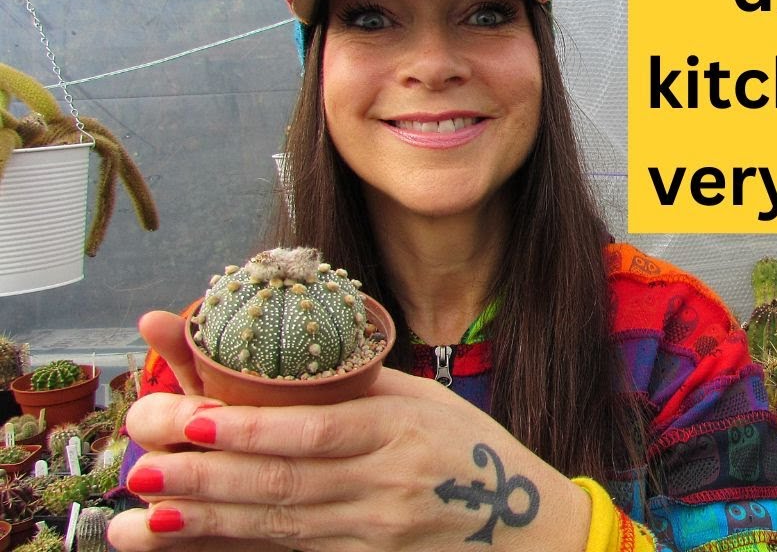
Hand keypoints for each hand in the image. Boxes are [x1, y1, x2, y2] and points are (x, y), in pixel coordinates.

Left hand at [108, 315, 590, 551]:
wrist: (523, 528)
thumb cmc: (471, 450)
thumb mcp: (426, 400)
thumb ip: (359, 384)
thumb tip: (281, 356)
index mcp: (401, 429)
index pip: (315, 430)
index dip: (250, 428)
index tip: (191, 416)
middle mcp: (386, 484)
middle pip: (283, 481)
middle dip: (204, 472)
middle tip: (140, 461)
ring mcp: (375, 531)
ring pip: (277, 525)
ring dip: (204, 517)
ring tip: (144, 509)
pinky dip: (234, 545)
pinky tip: (189, 538)